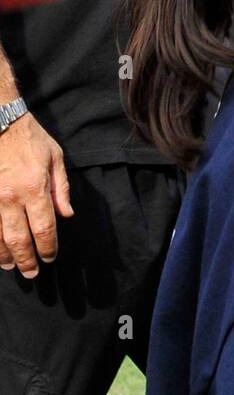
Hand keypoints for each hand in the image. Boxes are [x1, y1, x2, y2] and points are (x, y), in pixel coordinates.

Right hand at [0, 113, 73, 276]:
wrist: (0, 121)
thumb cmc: (30, 138)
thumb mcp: (55, 157)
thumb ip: (61, 188)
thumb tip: (67, 215)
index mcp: (35, 188)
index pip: (44, 228)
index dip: (48, 248)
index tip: (51, 257)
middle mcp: (11, 197)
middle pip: (19, 239)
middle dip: (26, 260)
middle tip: (31, 273)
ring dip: (4, 255)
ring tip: (10, 266)